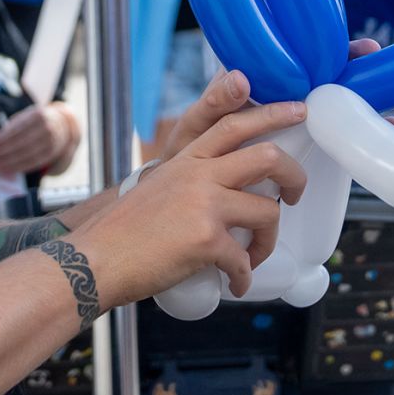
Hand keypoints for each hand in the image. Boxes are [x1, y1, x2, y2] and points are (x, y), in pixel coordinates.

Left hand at [0, 104, 75, 176]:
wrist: (61, 125)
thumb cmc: (35, 122)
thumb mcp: (25, 118)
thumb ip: (10, 129)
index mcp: (38, 115)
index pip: (17, 129)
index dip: (2, 139)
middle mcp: (47, 128)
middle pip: (21, 144)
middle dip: (3, 153)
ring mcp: (51, 142)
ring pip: (27, 156)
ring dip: (9, 163)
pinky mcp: (51, 154)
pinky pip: (33, 163)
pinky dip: (19, 167)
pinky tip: (8, 169)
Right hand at [82, 100, 311, 303]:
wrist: (96, 260)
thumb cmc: (122, 232)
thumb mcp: (157, 186)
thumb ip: (189, 179)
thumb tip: (222, 191)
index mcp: (187, 159)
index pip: (235, 124)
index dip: (271, 113)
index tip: (298, 110)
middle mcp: (199, 174)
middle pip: (268, 157)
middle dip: (294, 177)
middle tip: (294, 195)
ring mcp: (205, 204)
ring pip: (267, 211)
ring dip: (268, 241)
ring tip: (254, 256)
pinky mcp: (206, 239)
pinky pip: (244, 260)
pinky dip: (244, 277)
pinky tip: (235, 284)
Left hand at [159, 41, 379, 162]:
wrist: (184, 201)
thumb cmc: (186, 157)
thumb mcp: (195, 128)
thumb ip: (215, 103)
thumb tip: (241, 78)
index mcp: (253, 87)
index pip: (292, 56)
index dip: (324, 46)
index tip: (351, 44)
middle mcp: (275, 103)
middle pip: (321, 79)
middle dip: (350, 68)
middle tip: (373, 58)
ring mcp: (288, 131)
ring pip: (330, 110)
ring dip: (361, 105)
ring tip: (389, 109)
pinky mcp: (294, 158)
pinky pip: (325, 145)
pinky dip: (352, 141)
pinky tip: (377, 137)